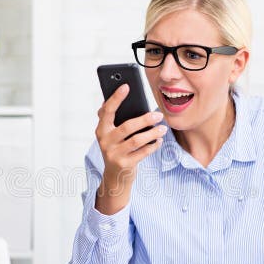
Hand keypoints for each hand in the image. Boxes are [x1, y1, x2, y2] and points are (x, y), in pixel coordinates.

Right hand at [94, 84, 166, 214]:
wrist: (114, 176)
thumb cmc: (116, 148)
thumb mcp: (110, 134)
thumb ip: (113, 118)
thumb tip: (122, 97)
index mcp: (101, 130)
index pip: (107, 111)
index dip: (116, 98)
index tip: (126, 86)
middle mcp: (105, 141)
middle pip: (127, 127)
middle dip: (145, 119)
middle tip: (159, 115)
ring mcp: (114, 154)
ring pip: (137, 140)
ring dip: (152, 133)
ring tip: (163, 128)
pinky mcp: (124, 164)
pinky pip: (142, 153)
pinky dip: (153, 146)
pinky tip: (159, 141)